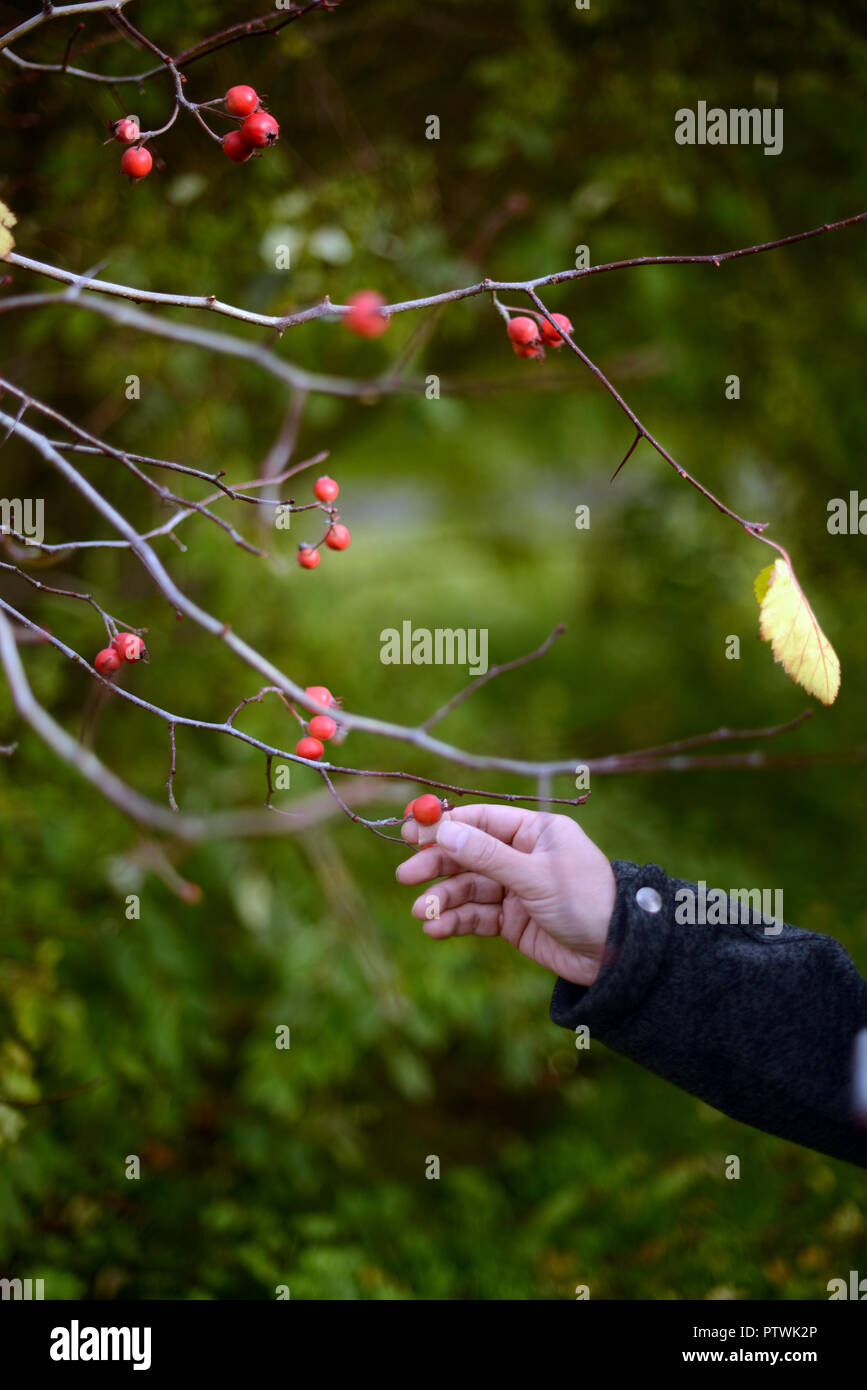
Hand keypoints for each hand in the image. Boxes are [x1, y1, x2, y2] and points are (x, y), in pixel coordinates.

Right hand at [396, 805, 616, 985]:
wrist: (618, 956)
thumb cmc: (586, 902)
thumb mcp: (534, 876)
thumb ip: (487, 856)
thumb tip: (444, 831)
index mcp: (535, 831)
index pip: (481, 820)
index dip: (445, 825)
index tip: (411, 831)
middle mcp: (523, 856)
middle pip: (468, 853)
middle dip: (437, 865)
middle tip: (406, 875)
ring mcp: (516, 889)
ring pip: (468, 887)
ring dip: (443, 899)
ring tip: (423, 914)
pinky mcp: (512, 920)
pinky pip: (477, 916)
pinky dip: (456, 921)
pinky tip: (437, 929)